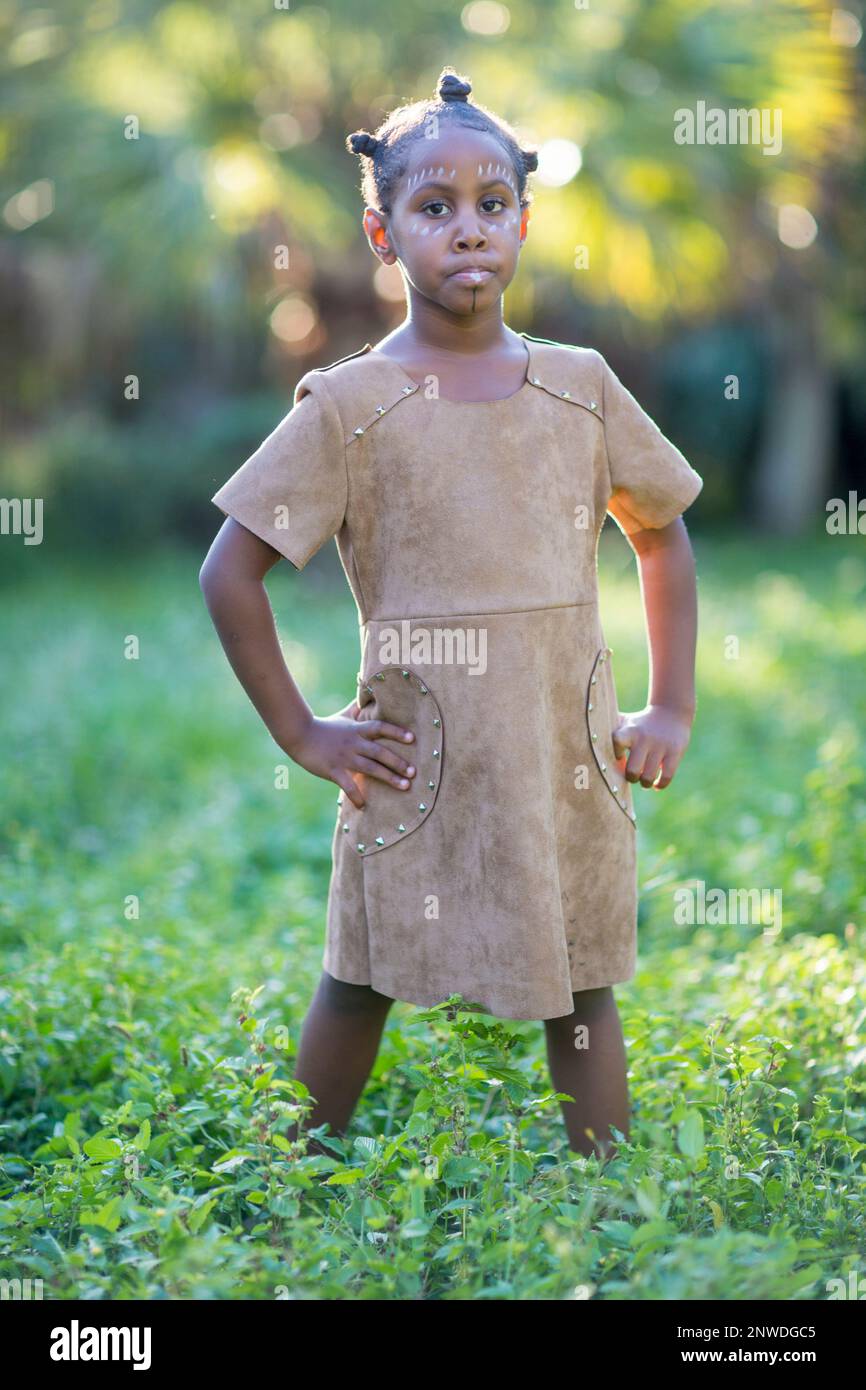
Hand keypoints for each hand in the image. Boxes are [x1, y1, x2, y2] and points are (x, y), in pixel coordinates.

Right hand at [285, 700, 415, 809]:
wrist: (299, 735)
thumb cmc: (324, 726)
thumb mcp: (343, 715)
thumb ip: (357, 709)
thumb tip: (367, 692)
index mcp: (357, 729)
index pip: (380, 728)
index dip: (396, 732)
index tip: (412, 739)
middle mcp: (353, 743)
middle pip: (379, 752)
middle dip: (398, 762)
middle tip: (414, 772)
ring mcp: (343, 758)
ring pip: (370, 768)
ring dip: (389, 778)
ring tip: (405, 786)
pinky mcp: (332, 770)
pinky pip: (347, 785)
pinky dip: (356, 796)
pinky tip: (364, 806)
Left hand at [611, 704, 693, 789]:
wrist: (671, 712)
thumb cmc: (639, 723)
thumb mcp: (624, 722)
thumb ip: (606, 731)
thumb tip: (582, 739)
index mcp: (630, 731)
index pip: (617, 741)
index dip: (616, 753)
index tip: (619, 756)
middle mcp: (644, 739)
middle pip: (633, 770)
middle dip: (631, 777)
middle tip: (632, 775)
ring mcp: (661, 747)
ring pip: (648, 777)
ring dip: (644, 783)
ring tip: (644, 780)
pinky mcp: (675, 753)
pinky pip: (666, 777)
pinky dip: (659, 785)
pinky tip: (656, 784)